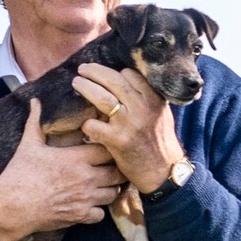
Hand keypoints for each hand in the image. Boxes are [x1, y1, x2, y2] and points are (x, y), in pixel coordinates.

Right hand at [0, 96, 115, 240]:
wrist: (11, 206)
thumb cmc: (19, 174)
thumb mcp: (28, 145)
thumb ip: (35, 121)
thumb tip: (34, 101)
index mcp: (76, 158)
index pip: (108, 149)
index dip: (110, 148)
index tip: (105, 148)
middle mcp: (85, 178)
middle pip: (117, 172)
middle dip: (115, 169)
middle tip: (110, 167)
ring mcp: (84, 199)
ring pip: (113, 193)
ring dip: (110, 189)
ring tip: (103, 185)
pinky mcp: (79, 216)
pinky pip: (100, 215)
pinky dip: (98, 211)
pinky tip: (89, 205)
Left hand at [72, 62, 182, 193]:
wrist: (163, 171)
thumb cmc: (159, 141)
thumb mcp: (160, 113)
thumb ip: (146, 97)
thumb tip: (125, 80)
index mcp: (154, 99)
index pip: (130, 74)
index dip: (116, 73)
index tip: (106, 75)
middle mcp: (142, 108)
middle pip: (113, 80)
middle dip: (94, 72)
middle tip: (82, 69)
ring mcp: (129, 124)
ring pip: (101, 98)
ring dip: (85, 87)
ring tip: (76, 83)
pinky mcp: (117, 141)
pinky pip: (93, 125)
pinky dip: (86, 123)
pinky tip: (85, 124)